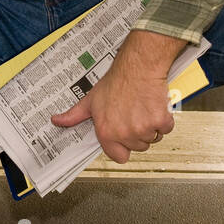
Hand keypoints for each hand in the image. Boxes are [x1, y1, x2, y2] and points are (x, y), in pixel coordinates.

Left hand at [50, 33, 179, 163]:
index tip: (124, 138)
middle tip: (133, 114)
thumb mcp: (90, 100)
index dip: (122, 148)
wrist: (138, 66)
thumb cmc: (116, 81)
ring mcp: (144, 128)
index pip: (119, 157)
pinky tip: (154, 106)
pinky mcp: (160, 121)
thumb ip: (74, 115)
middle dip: (137, 134)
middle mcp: (125, 133)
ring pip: (152, 139)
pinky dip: (164, 120)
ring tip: (142, 109)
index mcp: (107, 132)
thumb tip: (58, 121)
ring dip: (151, 127)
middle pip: (138, 147)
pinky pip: (165, 130)